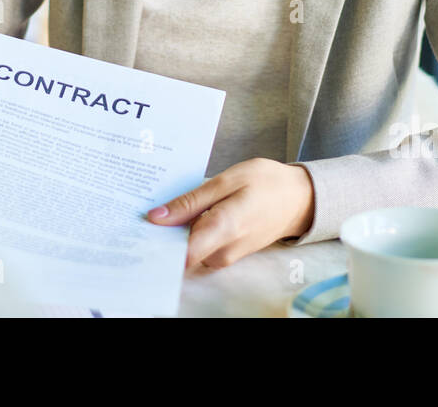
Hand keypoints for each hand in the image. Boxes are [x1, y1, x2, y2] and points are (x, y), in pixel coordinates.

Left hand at [146, 158, 314, 271]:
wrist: (299, 199)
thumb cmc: (266, 183)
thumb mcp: (227, 181)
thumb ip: (191, 201)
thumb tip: (156, 218)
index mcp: (223, 228)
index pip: (180, 253)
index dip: (154, 244)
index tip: (137, 228)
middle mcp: (223, 251)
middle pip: (179, 252)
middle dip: (161, 233)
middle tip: (146, 208)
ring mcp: (227, 256)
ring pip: (188, 250)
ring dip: (175, 233)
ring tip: (167, 207)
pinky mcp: (228, 255)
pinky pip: (201, 248)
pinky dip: (190, 233)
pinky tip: (187, 214)